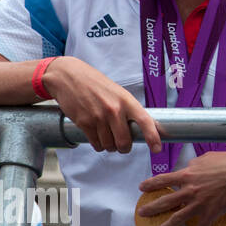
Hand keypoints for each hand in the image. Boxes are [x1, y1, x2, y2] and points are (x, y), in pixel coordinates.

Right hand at [42, 56, 162, 153]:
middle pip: (124, 142)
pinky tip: (98, 139)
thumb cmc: (96, 85)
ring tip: (108, 138)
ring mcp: (98, 117)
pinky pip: (96, 144)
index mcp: (127, 101)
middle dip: (125, 148)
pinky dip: (99, 145)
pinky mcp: (84, 123)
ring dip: (110, 147)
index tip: (157, 149)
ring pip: (109, 145)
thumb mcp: (118, 92)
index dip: (153, 137)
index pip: (145, 121)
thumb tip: (139, 128)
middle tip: (123, 146)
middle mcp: (114, 110)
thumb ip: (128, 109)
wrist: (69, 77)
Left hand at [137, 150, 225, 225]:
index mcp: (188, 175)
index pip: (163, 180)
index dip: (151, 184)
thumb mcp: (207, 158)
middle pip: (165, 202)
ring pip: (178, 218)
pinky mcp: (212, 212)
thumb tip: (188, 169)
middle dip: (151, 209)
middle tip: (142, 213)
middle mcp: (190, 190)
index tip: (142, 188)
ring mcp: (200, 203)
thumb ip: (194, 165)